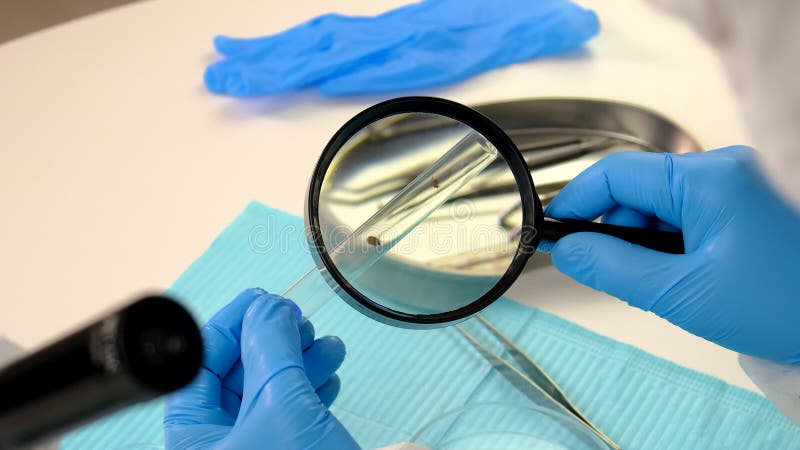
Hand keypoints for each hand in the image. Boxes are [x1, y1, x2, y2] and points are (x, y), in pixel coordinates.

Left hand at [164, 288, 358, 449]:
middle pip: (235, 380)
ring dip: (297, 362)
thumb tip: (268, 310)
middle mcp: (218, 449)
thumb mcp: (284, 405)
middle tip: (296, 320)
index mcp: (193, 442)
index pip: (200, 370)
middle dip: (272, 344)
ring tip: (325, 344)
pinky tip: (328, 373)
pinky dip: (308, 388)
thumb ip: (272, 349)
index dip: (232, 327)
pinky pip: (287, 416)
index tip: (260, 299)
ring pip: (266, 396)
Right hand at [203, 0, 597, 95]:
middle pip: (322, 46)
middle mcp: (395, 35)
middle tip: (220, 73)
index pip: (360, 48)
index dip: (312, 62)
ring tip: (225, 67)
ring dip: (269, 58)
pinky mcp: (384, 38)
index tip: (266, 75)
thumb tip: (576, 24)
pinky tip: (267, 64)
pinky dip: (294, 55)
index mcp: (425, 33)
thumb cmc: (512, 9)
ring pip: (317, 44)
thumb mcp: (537, 15)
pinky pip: (331, 46)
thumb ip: (551, 22)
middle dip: (269, 62)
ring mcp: (384, 35)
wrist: (509, 0)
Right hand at [546, 146, 799, 362]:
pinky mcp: (738, 204)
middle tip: (609, 273)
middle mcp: (722, 169)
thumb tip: (565, 251)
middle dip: (613, 230)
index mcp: (709, 178)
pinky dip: (665, 243)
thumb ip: (612, 267)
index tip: (551, 230)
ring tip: (657, 283)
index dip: (576, 201)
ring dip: (640, 241)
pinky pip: (681, 214)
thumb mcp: (679, 293)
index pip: (617, 173)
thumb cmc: (779, 306)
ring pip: (655, 204)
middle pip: (635, 188)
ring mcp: (733, 185)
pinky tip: (676, 274)